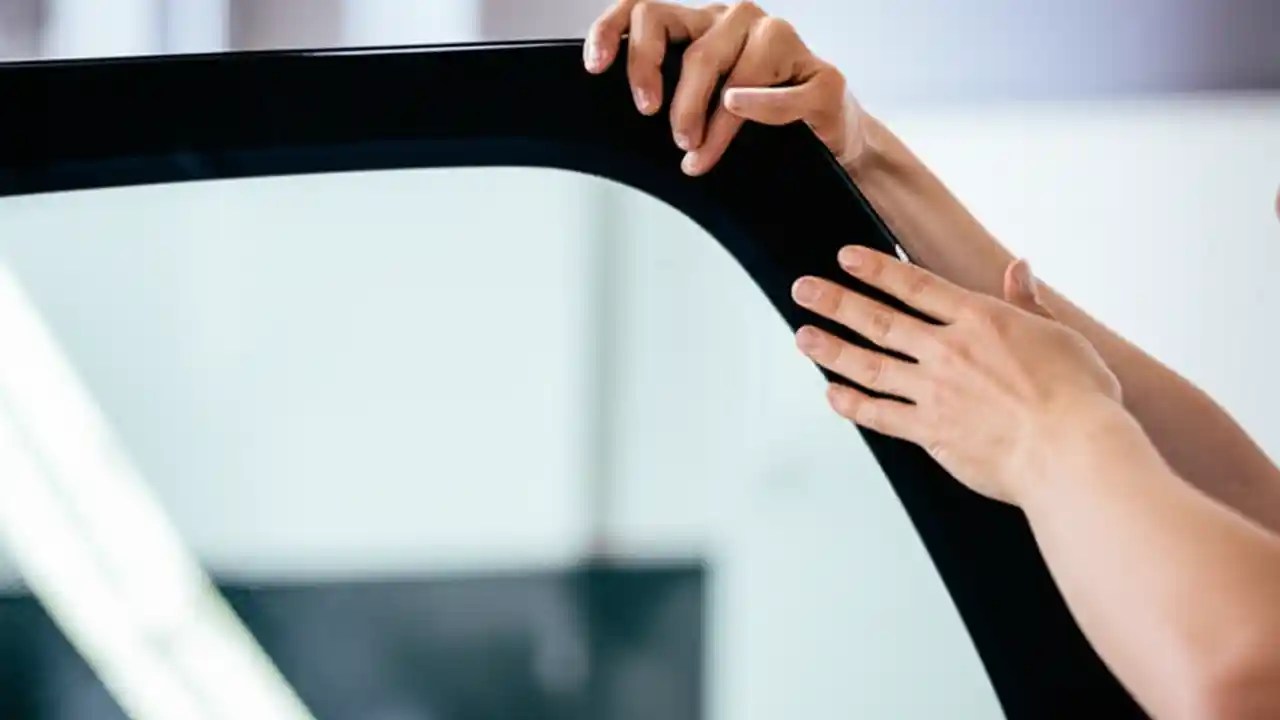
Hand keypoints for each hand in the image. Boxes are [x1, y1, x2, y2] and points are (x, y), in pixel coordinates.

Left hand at [584, 1, 864, 174]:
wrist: (830, 139)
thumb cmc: (758, 119)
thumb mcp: (700, 105)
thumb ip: (667, 95)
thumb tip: (629, 113)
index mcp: (703, 24)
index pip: (647, 9)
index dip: (615, 31)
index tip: (595, 68)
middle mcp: (738, 19)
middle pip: (690, 46)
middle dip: (677, 100)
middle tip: (675, 137)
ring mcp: (782, 39)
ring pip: (733, 73)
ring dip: (713, 124)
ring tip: (700, 156)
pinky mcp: (822, 74)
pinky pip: (778, 95)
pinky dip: (758, 111)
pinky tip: (743, 116)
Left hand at [791, 248, 1122, 504]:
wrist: (1072, 452)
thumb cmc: (1080, 398)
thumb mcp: (1060, 335)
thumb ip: (1029, 304)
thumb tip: (1018, 268)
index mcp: (981, 320)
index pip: (916, 286)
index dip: (876, 269)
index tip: (845, 258)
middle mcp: (949, 351)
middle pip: (879, 320)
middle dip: (836, 302)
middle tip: (802, 289)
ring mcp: (935, 392)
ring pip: (869, 365)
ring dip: (831, 349)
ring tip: (803, 335)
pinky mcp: (931, 432)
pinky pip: (880, 415)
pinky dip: (852, 405)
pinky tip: (831, 395)